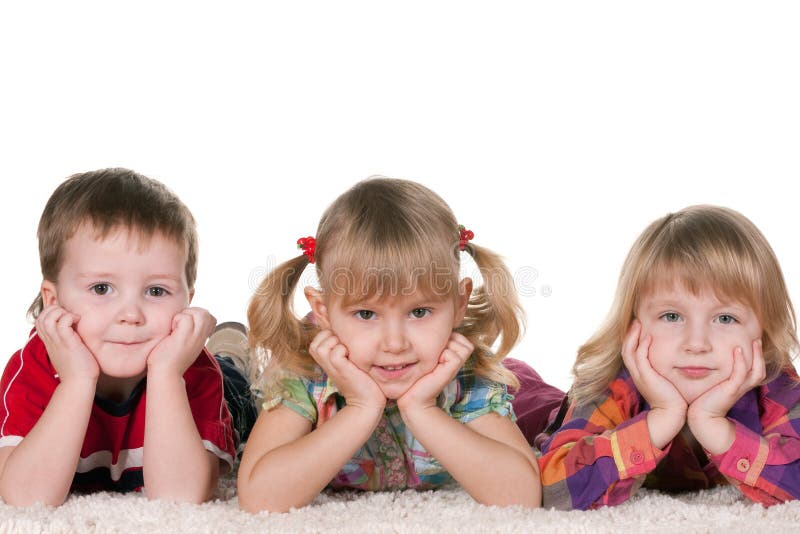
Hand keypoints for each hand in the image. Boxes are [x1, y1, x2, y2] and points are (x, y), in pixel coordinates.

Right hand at [35, 305, 98, 384]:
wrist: (79, 383)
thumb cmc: (78, 368)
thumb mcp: (67, 352)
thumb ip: (66, 341)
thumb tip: (75, 331)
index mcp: (50, 342)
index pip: (40, 321)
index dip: (50, 313)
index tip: (65, 316)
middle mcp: (51, 341)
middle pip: (41, 317)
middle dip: (54, 309)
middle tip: (69, 315)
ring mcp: (58, 342)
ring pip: (48, 318)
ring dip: (61, 312)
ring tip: (73, 318)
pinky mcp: (68, 343)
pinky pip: (63, 324)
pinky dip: (70, 317)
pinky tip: (78, 321)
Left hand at [147, 308, 216, 376]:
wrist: (165, 374)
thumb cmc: (168, 360)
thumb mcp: (184, 345)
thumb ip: (187, 335)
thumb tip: (181, 322)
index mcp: (201, 338)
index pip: (210, 318)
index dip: (198, 315)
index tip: (186, 324)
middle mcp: (201, 337)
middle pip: (206, 313)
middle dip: (192, 311)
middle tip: (179, 323)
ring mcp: (195, 336)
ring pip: (200, 313)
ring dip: (186, 314)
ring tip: (176, 326)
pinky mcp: (185, 336)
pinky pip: (185, 317)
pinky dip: (176, 319)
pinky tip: (171, 330)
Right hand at [308, 329, 384, 411]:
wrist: (366, 400)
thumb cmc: (360, 377)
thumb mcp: (347, 359)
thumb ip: (341, 345)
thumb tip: (341, 331)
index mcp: (324, 359)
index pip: (318, 337)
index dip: (331, 335)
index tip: (343, 345)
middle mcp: (324, 362)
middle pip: (318, 339)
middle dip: (333, 337)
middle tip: (345, 349)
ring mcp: (330, 367)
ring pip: (323, 345)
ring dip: (338, 344)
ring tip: (347, 353)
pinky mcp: (338, 369)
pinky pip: (336, 352)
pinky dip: (344, 351)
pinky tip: (351, 360)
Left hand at [397, 332, 472, 413]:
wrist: (412, 397)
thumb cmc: (415, 376)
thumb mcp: (426, 356)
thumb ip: (434, 343)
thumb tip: (435, 329)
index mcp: (452, 354)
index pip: (459, 336)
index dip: (446, 338)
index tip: (432, 350)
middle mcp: (457, 359)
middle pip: (460, 338)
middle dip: (445, 341)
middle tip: (433, 355)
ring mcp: (456, 365)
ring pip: (459, 343)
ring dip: (444, 347)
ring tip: (433, 359)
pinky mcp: (453, 370)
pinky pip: (453, 354)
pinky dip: (442, 355)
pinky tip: (433, 365)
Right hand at [622, 320, 685, 447]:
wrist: (671, 415)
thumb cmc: (673, 400)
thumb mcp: (665, 383)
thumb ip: (665, 372)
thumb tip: (675, 363)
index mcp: (640, 375)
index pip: (630, 353)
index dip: (632, 340)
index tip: (639, 328)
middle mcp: (636, 374)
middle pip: (625, 349)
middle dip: (630, 334)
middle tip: (636, 321)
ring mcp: (640, 375)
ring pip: (629, 351)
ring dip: (633, 336)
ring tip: (638, 324)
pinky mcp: (646, 377)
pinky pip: (640, 357)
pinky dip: (642, 345)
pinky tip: (648, 336)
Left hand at [687, 339, 764, 440]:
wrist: (700, 418)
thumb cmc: (702, 401)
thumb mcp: (712, 385)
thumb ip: (715, 376)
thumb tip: (704, 362)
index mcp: (738, 386)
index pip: (754, 372)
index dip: (756, 359)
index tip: (751, 344)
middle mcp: (741, 388)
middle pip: (759, 370)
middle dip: (760, 356)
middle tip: (756, 340)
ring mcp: (737, 389)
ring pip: (755, 371)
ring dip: (756, 356)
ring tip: (752, 342)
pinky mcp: (730, 391)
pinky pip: (740, 374)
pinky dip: (740, 362)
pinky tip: (737, 350)